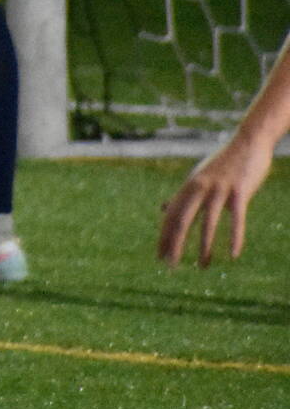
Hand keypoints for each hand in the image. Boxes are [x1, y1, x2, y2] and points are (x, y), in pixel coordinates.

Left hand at [157, 135, 274, 266]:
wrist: (248, 141)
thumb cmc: (224, 163)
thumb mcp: (198, 177)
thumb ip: (181, 195)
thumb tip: (163, 208)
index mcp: (189, 186)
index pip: (171, 215)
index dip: (164, 236)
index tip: (159, 255)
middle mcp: (199, 188)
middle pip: (181, 220)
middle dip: (174, 244)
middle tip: (170, 266)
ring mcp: (219, 189)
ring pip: (208, 223)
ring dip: (204, 247)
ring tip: (202, 266)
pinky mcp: (239, 191)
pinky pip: (236, 219)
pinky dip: (234, 237)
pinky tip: (233, 254)